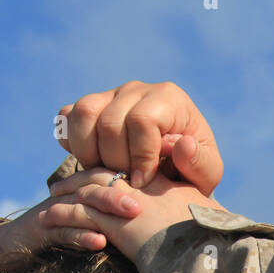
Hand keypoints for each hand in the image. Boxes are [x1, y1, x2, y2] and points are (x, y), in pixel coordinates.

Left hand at [41, 166, 226, 260]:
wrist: (207, 254)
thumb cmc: (213, 244)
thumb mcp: (207, 220)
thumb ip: (195, 213)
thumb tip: (196, 218)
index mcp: (165, 184)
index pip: (131, 170)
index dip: (111, 172)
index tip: (99, 174)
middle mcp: (144, 187)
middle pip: (105, 173)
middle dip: (82, 177)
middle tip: (65, 183)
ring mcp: (128, 203)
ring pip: (88, 190)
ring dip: (67, 193)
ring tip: (52, 199)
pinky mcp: (115, 222)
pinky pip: (80, 213)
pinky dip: (63, 214)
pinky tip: (50, 218)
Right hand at [57, 81, 222, 194]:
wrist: (171, 167)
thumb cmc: (191, 170)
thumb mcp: (206, 174)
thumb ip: (199, 163)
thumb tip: (182, 145)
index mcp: (170, 98)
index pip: (142, 120)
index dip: (139, 155)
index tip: (142, 182)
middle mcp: (137, 89)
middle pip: (110, 121)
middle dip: (115, 160)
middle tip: (125, 183)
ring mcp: (109, 95)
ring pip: (84, 113)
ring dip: (88, 151)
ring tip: (105, 174)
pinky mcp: (90, 107)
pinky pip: (67, 116)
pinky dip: (71, 141)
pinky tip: (89, 161)